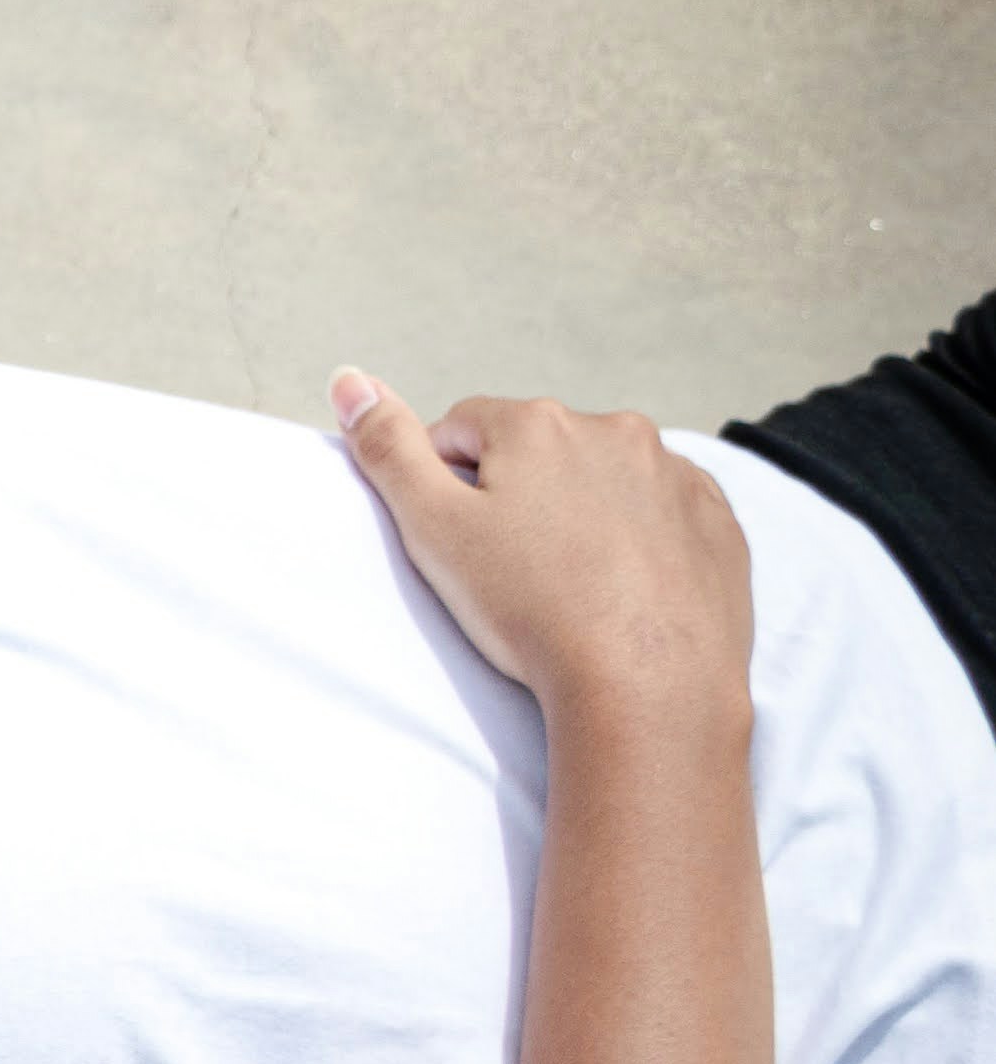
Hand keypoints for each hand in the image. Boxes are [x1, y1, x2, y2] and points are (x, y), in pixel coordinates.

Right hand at [328, 374, 752, 729]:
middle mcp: (613, 430)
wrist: (647, 685)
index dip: (449, 487)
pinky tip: (624, 592)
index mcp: (538, 424)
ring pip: (604, 480)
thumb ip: (388, 449)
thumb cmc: (533, 612)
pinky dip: (641, 541)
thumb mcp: (434, 531)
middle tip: (514, 574)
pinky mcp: (715, 521)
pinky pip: (664, 514)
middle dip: (520, 497)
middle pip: (539, 451)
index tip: (461, 544)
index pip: (465, 430)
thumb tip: (349, 378)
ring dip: (582, 515)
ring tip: (571, 588)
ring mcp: (674, 474)